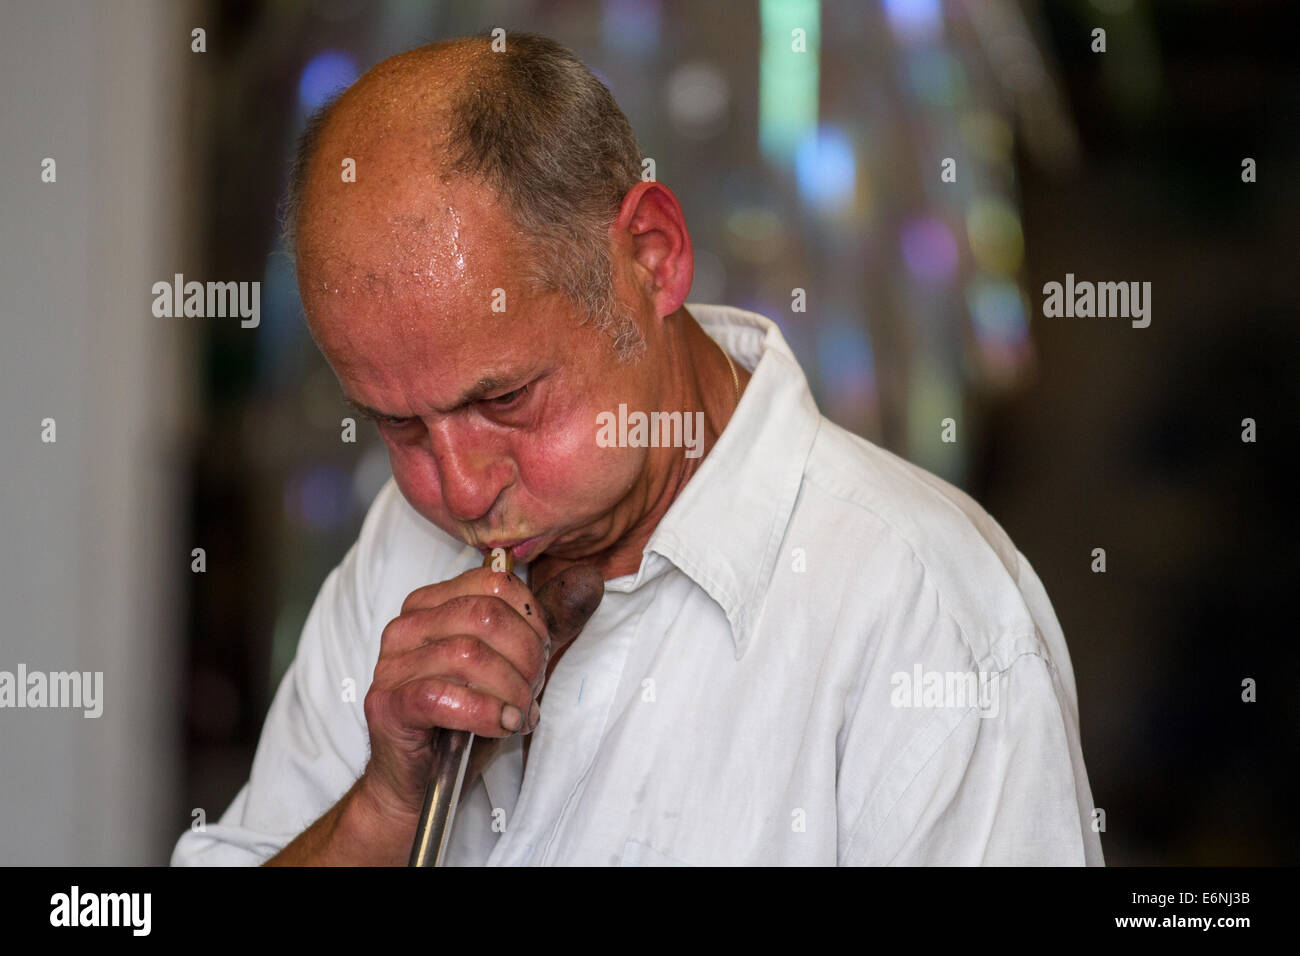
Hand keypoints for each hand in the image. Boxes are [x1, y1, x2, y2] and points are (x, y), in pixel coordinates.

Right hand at [357, 563, 602, 825]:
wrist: (420, 781)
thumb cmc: (465, 720)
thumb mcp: (514, 665)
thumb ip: (547, 623)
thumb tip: (589, 579)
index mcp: (433, 604)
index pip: (495, 584)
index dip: (532, 621)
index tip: (540, 655)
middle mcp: (407, 626)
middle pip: (485, 616)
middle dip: (526, 656)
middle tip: (532, 690)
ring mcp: (391, 664)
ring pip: (467, 654)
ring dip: (509, 689)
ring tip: (518, 714)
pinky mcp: (387, 704)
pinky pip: (440, 696)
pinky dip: (483, 712)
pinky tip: (500, 725)